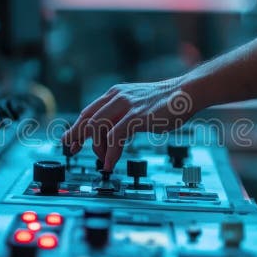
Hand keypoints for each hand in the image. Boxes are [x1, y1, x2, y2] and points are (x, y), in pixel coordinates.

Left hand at [62, 77, 200, 170]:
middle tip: (72, 150)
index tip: (70, 140)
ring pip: (96, 127)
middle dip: (77, 136)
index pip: (88, 111)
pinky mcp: (135, 116)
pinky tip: (111, 163)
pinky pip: (115, 137)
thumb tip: (113, 133)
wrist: (186, 93)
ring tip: (102, 162)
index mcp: (115, 93)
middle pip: (86, 118)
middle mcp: (117, 97)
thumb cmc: (166, 102)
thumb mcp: (138, 105)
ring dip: (97, 148)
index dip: (77, 127)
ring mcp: (126, 106)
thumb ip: (124, 114)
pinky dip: (110, 153)